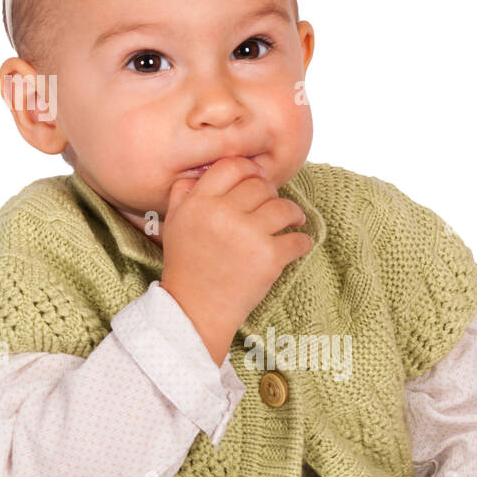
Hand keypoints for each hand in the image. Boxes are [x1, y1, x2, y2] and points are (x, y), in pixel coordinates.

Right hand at [158, 156, 312, 365]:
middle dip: (271, 194)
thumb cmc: (185, 267)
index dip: (250, 168)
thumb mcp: (173, 223)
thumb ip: (183, 193)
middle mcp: (222, 213)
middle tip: (274, 206)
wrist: (193, 310)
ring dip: (293, 214)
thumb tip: (202, 171)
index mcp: (199, 202)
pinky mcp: (269, 258)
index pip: (231, 166)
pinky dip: (302, 242)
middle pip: (260, 186)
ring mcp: (248, 235)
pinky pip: (298, 239)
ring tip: (293, 221)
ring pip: (284, 207)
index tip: (259, 177)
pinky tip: (298, 244)